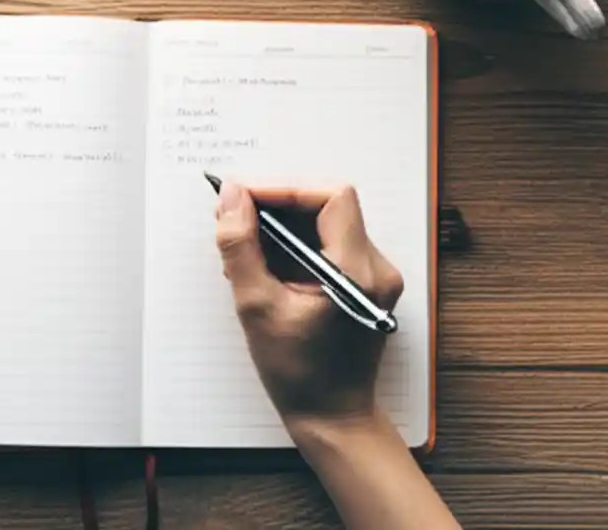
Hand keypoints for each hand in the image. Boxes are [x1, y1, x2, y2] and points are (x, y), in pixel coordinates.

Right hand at [213, 181, 402, 423]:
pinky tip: (264, 265)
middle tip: (234, 217)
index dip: (285, 190)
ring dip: (283, 228)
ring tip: (243, 247)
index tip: (244, 198)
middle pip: (327, 207)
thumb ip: (240, 247)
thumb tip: (231, 198)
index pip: (331, 198)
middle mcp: (375, 269)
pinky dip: (295, 247)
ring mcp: (373, 276)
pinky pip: (329, 246)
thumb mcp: (257, 307)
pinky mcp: (363, 284)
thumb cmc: (299, 374)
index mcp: (357, 273)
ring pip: (325, 224)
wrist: (332, 417)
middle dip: (277, 207)